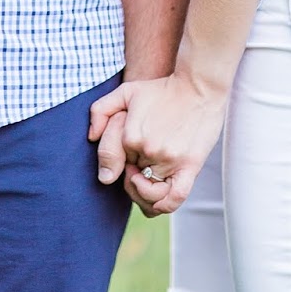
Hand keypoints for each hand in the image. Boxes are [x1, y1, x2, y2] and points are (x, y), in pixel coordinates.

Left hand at [89, 72, 225, 215]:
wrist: (198, 86)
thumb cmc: (163, 90)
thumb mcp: (126, 91)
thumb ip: (101, 110)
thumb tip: (91, 137)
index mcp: (129, 135)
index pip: (113, 163)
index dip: (119, 162)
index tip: (128, 156)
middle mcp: (147, 150)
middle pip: (130, 178)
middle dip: (132, 173)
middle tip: (142, 160)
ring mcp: (168, 160)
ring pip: (149, 193)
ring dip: (145, 191)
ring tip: (148, 176)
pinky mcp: (189, 167)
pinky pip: (173, 199)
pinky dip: (162, 205)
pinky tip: (157, 199)